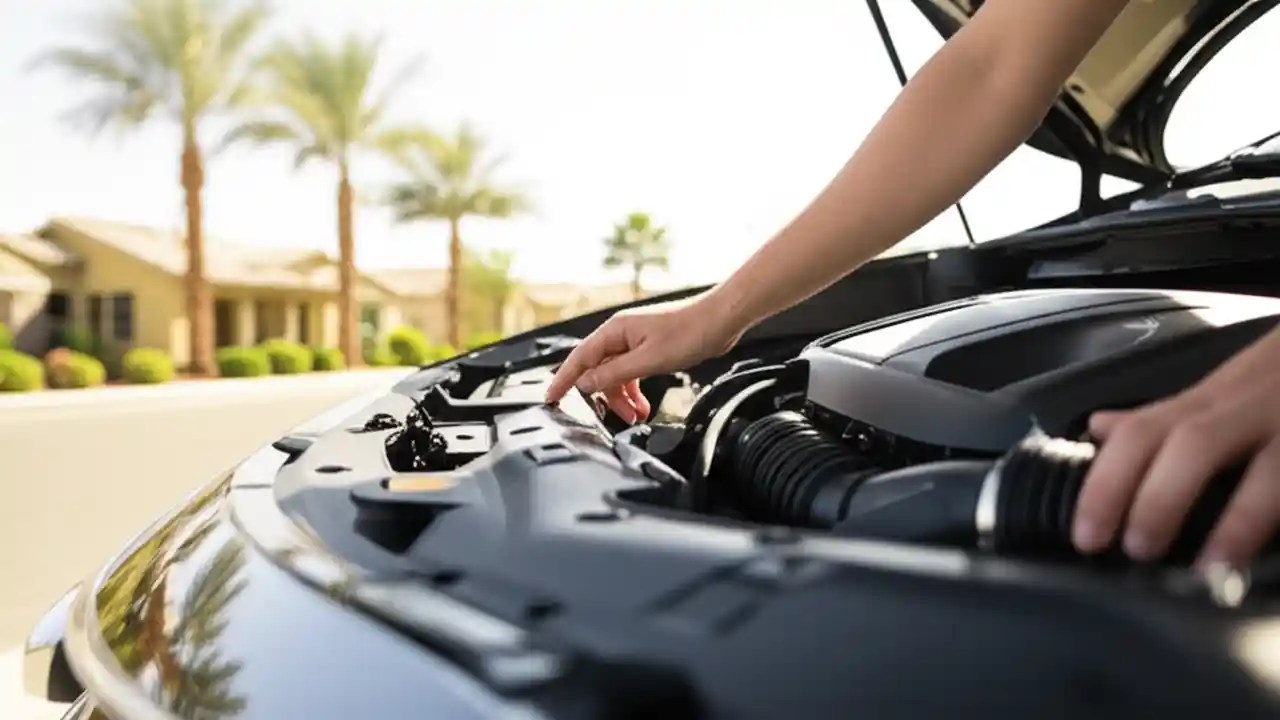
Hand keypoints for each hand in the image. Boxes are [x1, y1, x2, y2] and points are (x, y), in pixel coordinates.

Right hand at [545, 291, 746, 422]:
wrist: (719, 320)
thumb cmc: (689, 331)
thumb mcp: (648, 360)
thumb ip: (614, 373)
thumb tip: (586, 383)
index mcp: (614, 331)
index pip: (579, 359)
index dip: (563, 380)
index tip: (551, 398)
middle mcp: (620, 335)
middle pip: (597, 371)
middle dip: (604, 397)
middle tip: (613, 418)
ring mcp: (634, 342)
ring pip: (615, 376)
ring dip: (622, 398)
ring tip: (636, 416)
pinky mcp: (648, 349)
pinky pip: (630, 374)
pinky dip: (634, 392)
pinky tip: (642, 406)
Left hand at [1072, 326, 1279, 569]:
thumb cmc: (1278, 381)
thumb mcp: (1219, 391)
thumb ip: (1164, 417)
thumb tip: (1101, 431)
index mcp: (1211, 400)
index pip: (1142, 431)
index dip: (1107, 483)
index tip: (1085, 536)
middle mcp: (1253, 407)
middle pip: (1195, 442)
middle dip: (1158, 498)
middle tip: (1137, 550)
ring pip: (1269, 470)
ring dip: (1237, 521)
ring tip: (1209, 571)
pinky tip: (1278, 560)